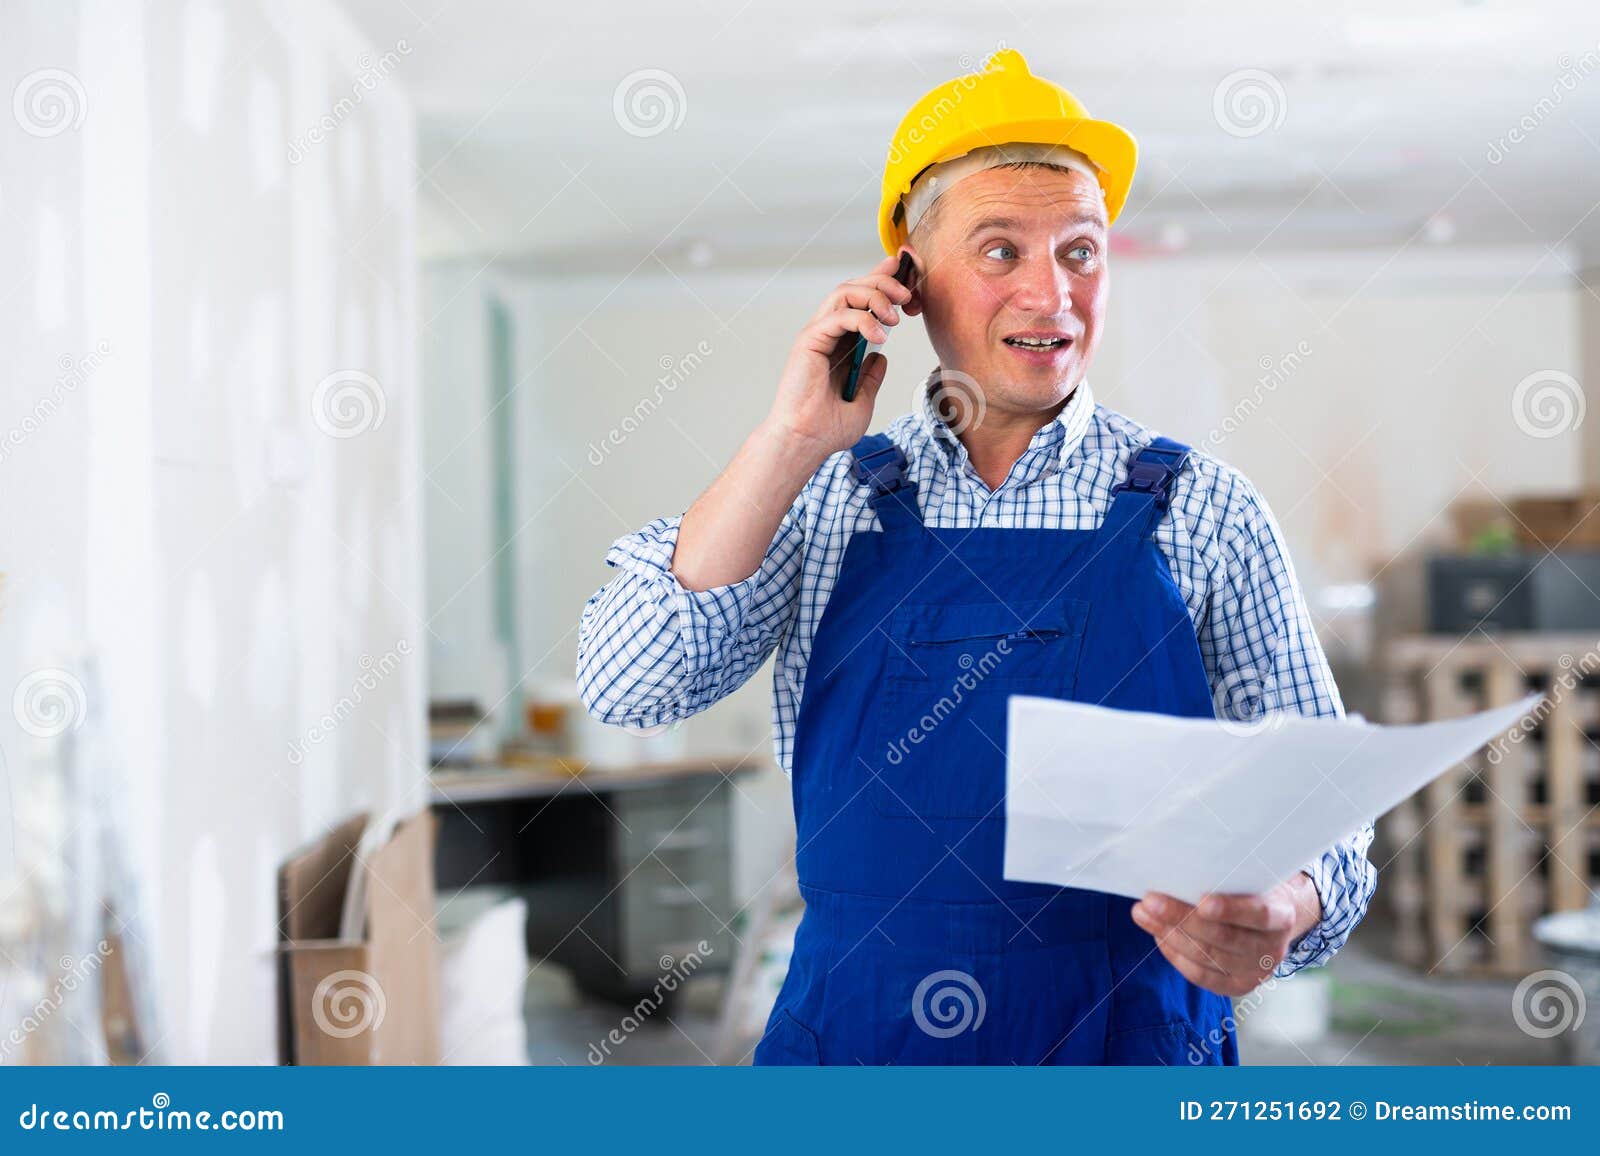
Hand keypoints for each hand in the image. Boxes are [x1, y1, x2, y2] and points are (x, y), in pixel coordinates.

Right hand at [763, 251, 917, 458]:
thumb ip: (871, 377)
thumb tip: (881, 357)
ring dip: (876, 295)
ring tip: (894, 316)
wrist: (806, 443)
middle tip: (907, 296)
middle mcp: (827, 334)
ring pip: (845, 292)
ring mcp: (817, 334)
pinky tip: (879, 336)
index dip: (882, 282)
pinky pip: (840, 315)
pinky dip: (864, 319)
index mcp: (839, 344)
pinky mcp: (810, 340)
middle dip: (885, 282)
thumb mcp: (863, 401)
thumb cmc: (826, 428)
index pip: (860, 301)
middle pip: (854, 287)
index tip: (908, 279)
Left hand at [1130, 872, 1321, 996]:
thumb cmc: (1253, 889)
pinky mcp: (1237, 985)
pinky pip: (1200, 974)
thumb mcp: (1252, 876)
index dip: (1232, 909)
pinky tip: (1158, 934)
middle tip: (1150, 899)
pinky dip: (1175, 954)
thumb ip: (1229, 874)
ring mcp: (1255, 970)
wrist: (1274, 920)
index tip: (1202, 901)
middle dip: (1181, 917)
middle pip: (1223, 937)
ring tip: (1143, 913)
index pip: (1259, 914)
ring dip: (1168, 933)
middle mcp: (1272, 948)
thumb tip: (1181, 863)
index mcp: (1282, 915)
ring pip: (1207, 956)